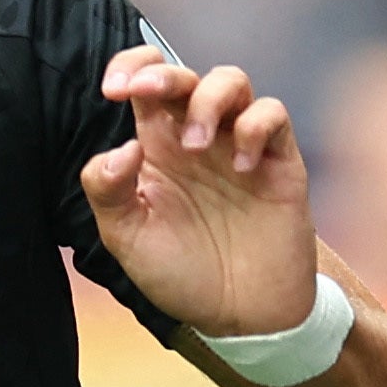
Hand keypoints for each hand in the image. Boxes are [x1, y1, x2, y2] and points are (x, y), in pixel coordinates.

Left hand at [80, 44, 317, 339]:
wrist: (242, 317)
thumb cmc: (182, 276)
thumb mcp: (128, 240)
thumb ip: (108, 191)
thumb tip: (120, 146)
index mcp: (156, 148)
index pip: (143, 84)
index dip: (128, 68)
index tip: (112, 89)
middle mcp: (197, 137)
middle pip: (184, 75)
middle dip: (163, 73)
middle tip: (145, 93)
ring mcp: (239, 145)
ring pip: (232, 81)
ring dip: (209, 99)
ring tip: (197, 145)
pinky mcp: (278, 161)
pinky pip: (273, 114)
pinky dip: (256, 126)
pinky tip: (244, 167)